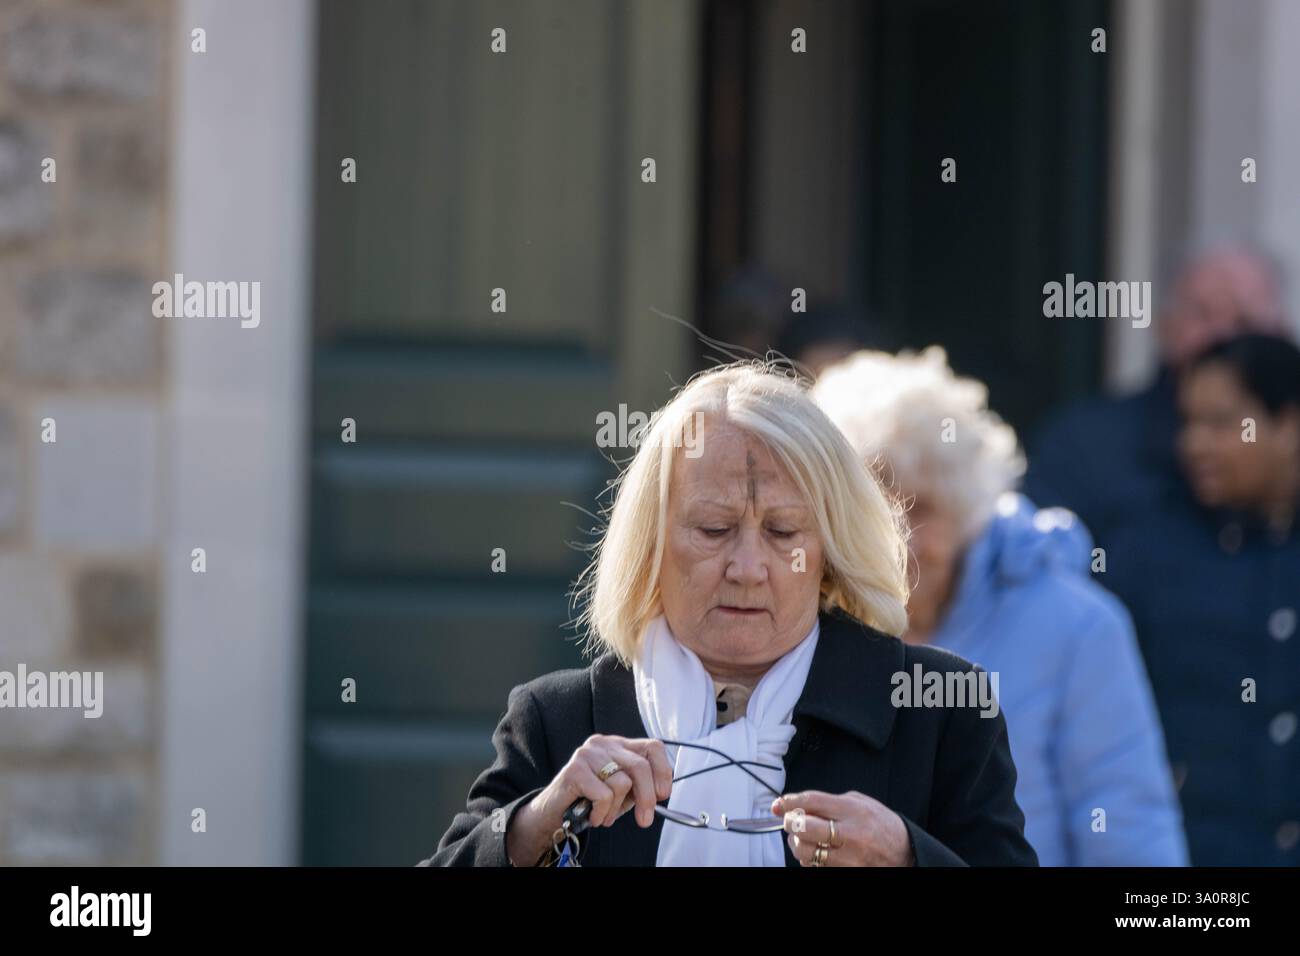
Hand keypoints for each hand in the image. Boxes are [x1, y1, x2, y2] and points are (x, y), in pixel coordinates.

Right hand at [507, 735, 672, 864]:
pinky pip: (604, 796)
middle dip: (647, 798)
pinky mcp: (575, 770)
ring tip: (605, 815)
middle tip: (645, 820)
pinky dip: (602, 813)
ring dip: (617, 809)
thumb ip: (640, 787)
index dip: (663, 770)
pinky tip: (593, 816)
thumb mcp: (622, 793)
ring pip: (622, 783)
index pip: (652, 747)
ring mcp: (588, 754)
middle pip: (640, 766)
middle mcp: (603, 743)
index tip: (663, 794)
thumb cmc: (590, 802)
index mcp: (618, 744)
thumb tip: (660, 793)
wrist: (553, 814)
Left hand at [771, 790, 914, 866]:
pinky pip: (815, 866)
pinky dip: (808, 858)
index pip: (812, 802)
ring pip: (806, 851)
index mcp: (854, 811)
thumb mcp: (860, 803)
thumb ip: (829, 802)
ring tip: (801, 837)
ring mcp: (848, 857)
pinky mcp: (844, 872)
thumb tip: (798, 804)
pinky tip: (814, 850)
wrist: (905, 853)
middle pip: (805, 827)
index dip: (790, 801)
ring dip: (796, 843)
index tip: (779, 804)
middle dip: (790, 822)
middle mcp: (850, 834)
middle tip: (789, 820)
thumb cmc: (881, 825)